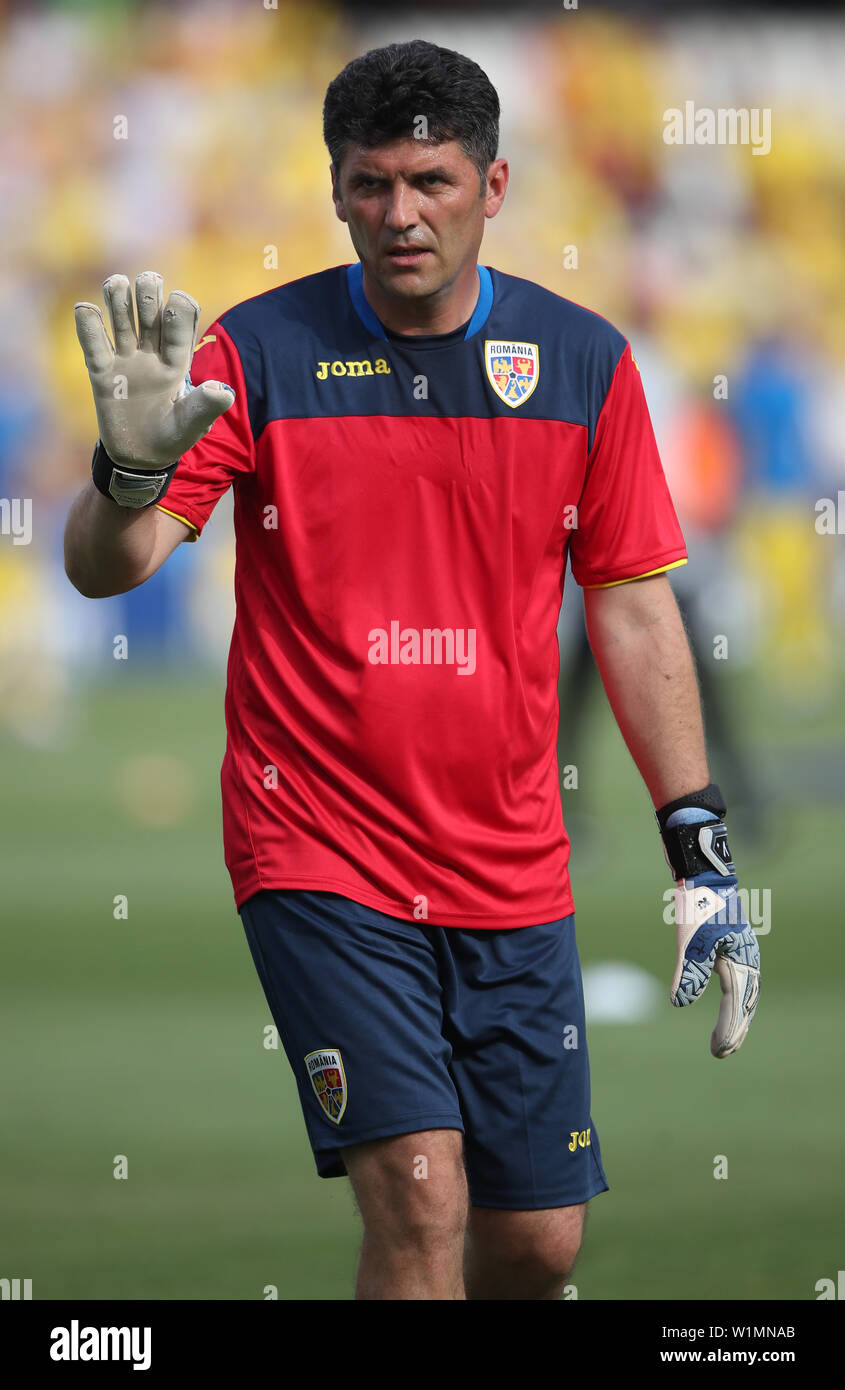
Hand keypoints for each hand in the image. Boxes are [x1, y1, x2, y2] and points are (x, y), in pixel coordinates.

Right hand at [74, 271, 234, 468]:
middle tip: (146, 283)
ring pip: (122, 319)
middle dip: (149, 292)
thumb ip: (205, 407)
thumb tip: (223, 390)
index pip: (181, 322)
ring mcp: (126, 360)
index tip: (175, 304)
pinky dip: (88, 326)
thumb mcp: (191, 426)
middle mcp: (152, 353)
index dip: (180, 307)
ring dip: (118, 297)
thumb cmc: (171, 439)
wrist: (139, 458)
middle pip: (151, 311)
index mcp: (178, 360)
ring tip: (117, 284)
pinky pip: (93, 344)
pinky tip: (85, 310)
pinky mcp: (102, 372)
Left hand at [670, 876, 759, 1057]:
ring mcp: (742, 953)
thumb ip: (689, 972)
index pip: (737, 1006)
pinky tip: (728, 1003)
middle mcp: (747, 960)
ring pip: (745, 994)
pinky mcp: (733, 946)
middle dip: (735, 1030)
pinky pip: (739, 981)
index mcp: (742, 962)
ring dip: (737, 1017)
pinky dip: (735, 999)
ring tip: (728, 1037)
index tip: (719, 1051)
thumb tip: (680, 1003)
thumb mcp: (692, 941)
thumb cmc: (699, 906)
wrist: (704, 874)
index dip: (728, 1030)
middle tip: (722, 1053)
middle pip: (746, 1004)